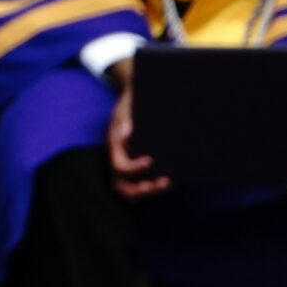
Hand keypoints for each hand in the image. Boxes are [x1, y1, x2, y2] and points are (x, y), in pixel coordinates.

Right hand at [106, 66, 168, 198]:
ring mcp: (129, 163)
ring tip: (168, 183)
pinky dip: (156, 186)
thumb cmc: (130, 103)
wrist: (137, 95)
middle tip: (156, 185)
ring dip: (150, 191)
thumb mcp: (125, 108)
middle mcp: (120, 159)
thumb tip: (126, 131)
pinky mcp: (140, 165)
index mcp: (114, 147)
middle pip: (122, 186)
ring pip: (133, 189)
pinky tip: (172, 179)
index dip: (134, 169)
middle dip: (139, 190)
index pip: (119, 166)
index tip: (150, 161)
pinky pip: (144, 182)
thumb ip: (124, 119)